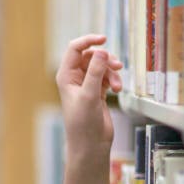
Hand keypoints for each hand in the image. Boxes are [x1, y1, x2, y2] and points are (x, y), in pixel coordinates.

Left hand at [55, 34, 122, 157]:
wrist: (90, 144)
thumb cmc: (83, 123)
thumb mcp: (90, 95)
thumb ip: (95, 72)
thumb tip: (101, 51)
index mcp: (65, 76)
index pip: (75, 49)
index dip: (89, 41)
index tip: (104, 39)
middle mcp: (74, 78)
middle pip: (91, 56)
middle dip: (105, 60)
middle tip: (117, 66)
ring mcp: (86, 85)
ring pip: (101, 66)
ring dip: (112, 72)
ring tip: (118, 86)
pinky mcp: (97, 92)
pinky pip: (107, 76)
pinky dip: (114, 80)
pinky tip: (118, 90)